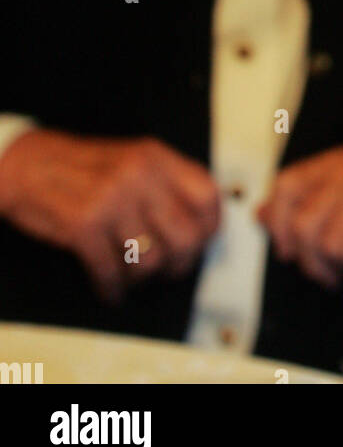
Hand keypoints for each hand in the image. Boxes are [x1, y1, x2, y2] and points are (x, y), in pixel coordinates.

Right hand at [0, 130, 220, 302]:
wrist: (28, 166)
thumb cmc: (81, 168)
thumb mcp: (132, 159)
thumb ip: (166, 182)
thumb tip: (202, 223)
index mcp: (155, 157)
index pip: (207, 196)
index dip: (210, 228)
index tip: (201, 242)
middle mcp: (138, 175)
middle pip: (185, 237)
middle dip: (179, 264)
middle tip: (167, 269)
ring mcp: (111, 200)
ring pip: (150, 262)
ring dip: (141, 280)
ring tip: (131, 276)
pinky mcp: (84, 225)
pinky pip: (112, 273)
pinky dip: (112, 289)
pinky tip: (109, 287)